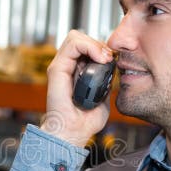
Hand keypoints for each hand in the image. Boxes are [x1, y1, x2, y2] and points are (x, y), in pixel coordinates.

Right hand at [42, 30, 115, 147]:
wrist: (73, 132)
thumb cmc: (85, 121)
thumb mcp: (103, 95)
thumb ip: (106, 81)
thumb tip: (114, 68)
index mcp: (75, 72)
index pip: (86, 46)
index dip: (100, 48)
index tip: (112, 59)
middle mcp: (66, 67)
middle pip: (81, 38)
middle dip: (99, 44)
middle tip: (109, 57)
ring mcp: (60, 67)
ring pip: (76, 37)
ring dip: (95, 44)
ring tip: (105, 57)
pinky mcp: (57, 69)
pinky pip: (73, 45)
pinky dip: (89, 46)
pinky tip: (100, 58)